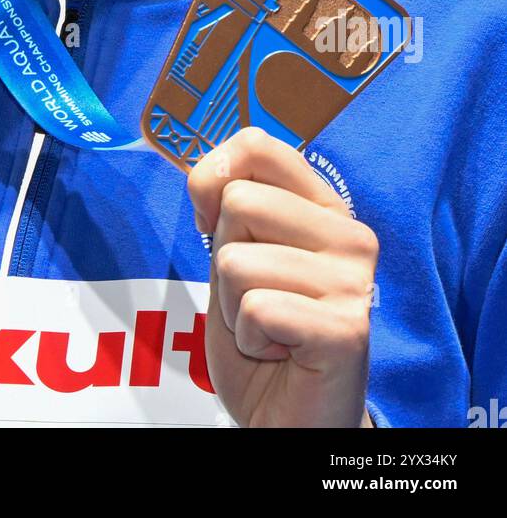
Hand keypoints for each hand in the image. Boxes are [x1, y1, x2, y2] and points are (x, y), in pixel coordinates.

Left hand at [188, 126, 378, 427]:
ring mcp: (353, 282)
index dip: (213, 179)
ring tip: (268, 329)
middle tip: (254, 298)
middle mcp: (349, 235)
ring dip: (233, 306)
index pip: (257, 145)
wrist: (287, 417)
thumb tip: (208, 175)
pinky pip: (255, 307)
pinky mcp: (346, 328)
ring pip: (237, 260)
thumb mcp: (233, 255)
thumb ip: (229, 208)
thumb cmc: (260, 333)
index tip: (214, 224)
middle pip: (239, 202)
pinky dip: (248, 337)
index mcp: (324, 207)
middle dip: (224, 259)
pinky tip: (280, 352)